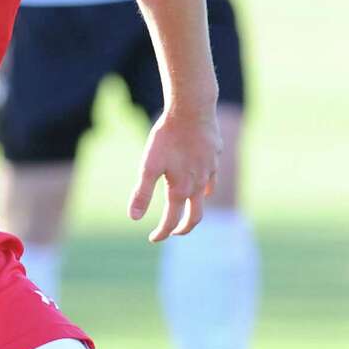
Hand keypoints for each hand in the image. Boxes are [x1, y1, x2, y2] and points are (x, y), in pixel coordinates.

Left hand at [128, 109, 220, 241]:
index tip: (153, 238)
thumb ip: (142, 192)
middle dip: (183, 228)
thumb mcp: (148, 165)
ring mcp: (210, 171)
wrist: (191, 110)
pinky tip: (202, 183)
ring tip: (185, 207)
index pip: (172, 220)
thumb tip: (134, 218)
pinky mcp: (215, 157)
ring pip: (206, 196)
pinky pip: (212, 178)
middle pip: (195, 216)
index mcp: (181, 189)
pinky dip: (207, 186)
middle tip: (173, 232)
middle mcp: (199, 184)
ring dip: (195, 206)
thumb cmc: (166, 137)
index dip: (162, 232)